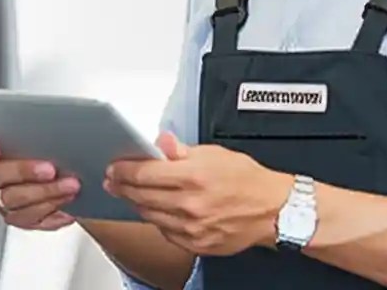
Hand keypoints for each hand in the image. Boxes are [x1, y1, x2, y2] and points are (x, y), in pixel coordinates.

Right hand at [0, 135, 79, 230]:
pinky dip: (53, 212)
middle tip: (50, 169)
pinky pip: (30, 219)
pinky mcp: (19, 218)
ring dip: (46, 193)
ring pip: (14, 201)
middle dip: (24, 172)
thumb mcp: (46, 130)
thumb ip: (36, 128)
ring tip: (71, 185)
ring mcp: (2, 200)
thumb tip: (51, 128)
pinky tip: (70, 205)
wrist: (75, 170)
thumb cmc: (55, 144)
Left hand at [104, 132, 291, 255]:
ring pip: (150, 215)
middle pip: (141, 196)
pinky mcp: (196, 244)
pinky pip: (165, 232)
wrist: (273, 210)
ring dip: (137, 203)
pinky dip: (157, 220)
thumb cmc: (247, 180)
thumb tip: (160, 143)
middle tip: (113, 181)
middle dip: (122, 187)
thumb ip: (181, 150)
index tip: (114, 168)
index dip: (123, 170)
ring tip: (131, 194)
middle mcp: (190, 204)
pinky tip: (156, 210)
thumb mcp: (214, 153)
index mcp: (193, 176)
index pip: (144, 173)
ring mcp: (192, 227)